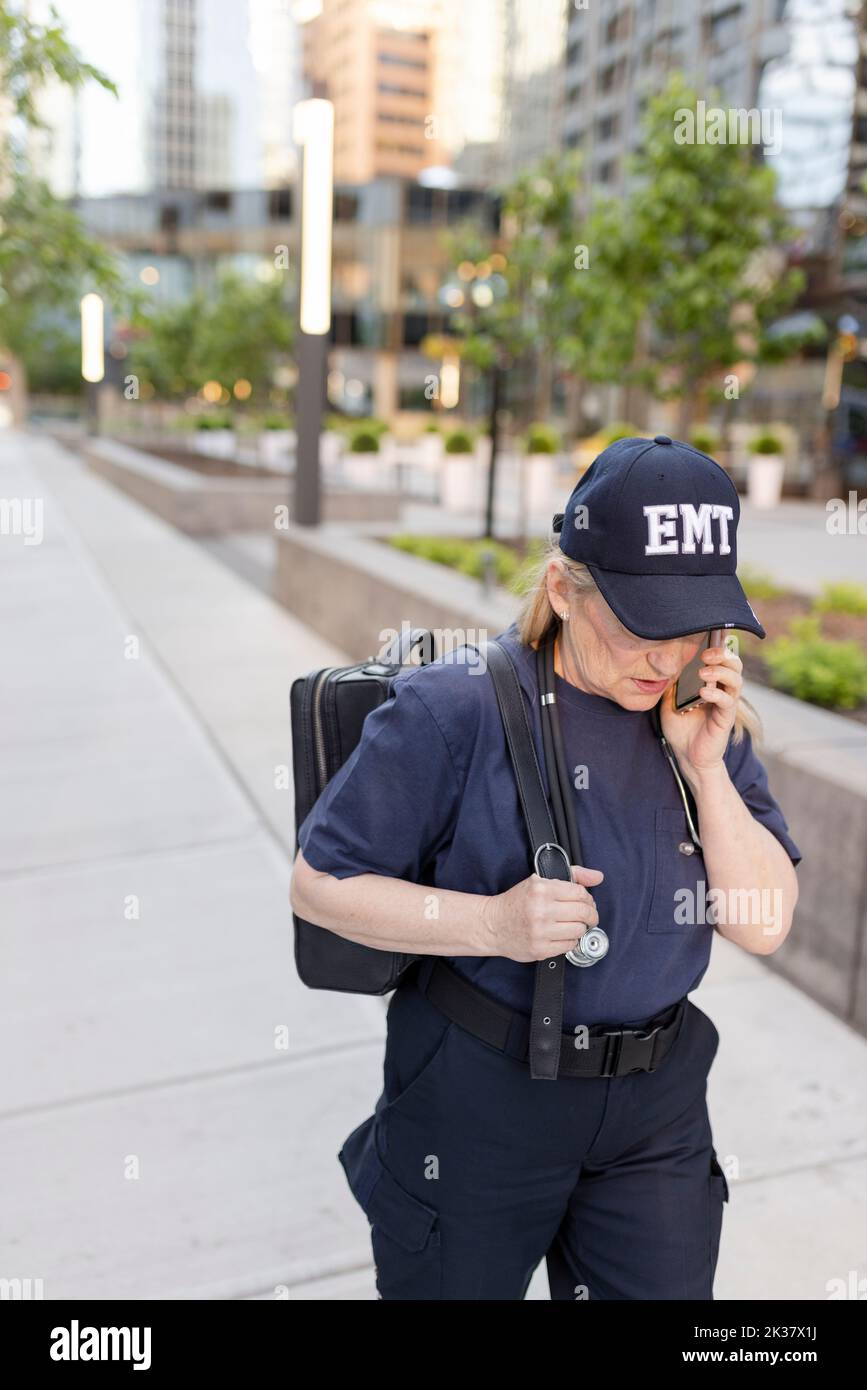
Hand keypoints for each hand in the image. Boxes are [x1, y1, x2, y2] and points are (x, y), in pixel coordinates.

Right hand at [481, 865, 603, 962]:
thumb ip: (572, 875)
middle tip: (588, 916)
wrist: (492, 924)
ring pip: (579, 930)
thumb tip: (597, 876)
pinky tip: (562, 935)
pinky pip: (569, 945)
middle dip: (591, 915)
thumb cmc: (517, 902)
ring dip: (580, 928)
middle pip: (583, 913)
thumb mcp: (540, 881)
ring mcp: (540, 931)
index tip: (587, 902)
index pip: (581, 893)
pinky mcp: (540, 949)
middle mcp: (541, 910)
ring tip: (572, 925)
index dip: (588, 898)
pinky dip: (570, 940)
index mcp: (541, 889)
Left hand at [660, 641, 743, 773]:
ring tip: (703, 672)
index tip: (703, 643)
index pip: (721, 660)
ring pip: (736, 681)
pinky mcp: (726, 718)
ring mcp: (726, 704)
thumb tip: (661, 665)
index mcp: (712, 683)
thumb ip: (670, 685)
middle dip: (723, 655)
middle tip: (706, 654)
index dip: (718, 648)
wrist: (687, 756)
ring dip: (721, 672)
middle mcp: (722, 691)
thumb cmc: (681, 729)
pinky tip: (704, 692)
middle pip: (735, 665)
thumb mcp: (669, 702)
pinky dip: (717, 694)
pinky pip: (728, 702)